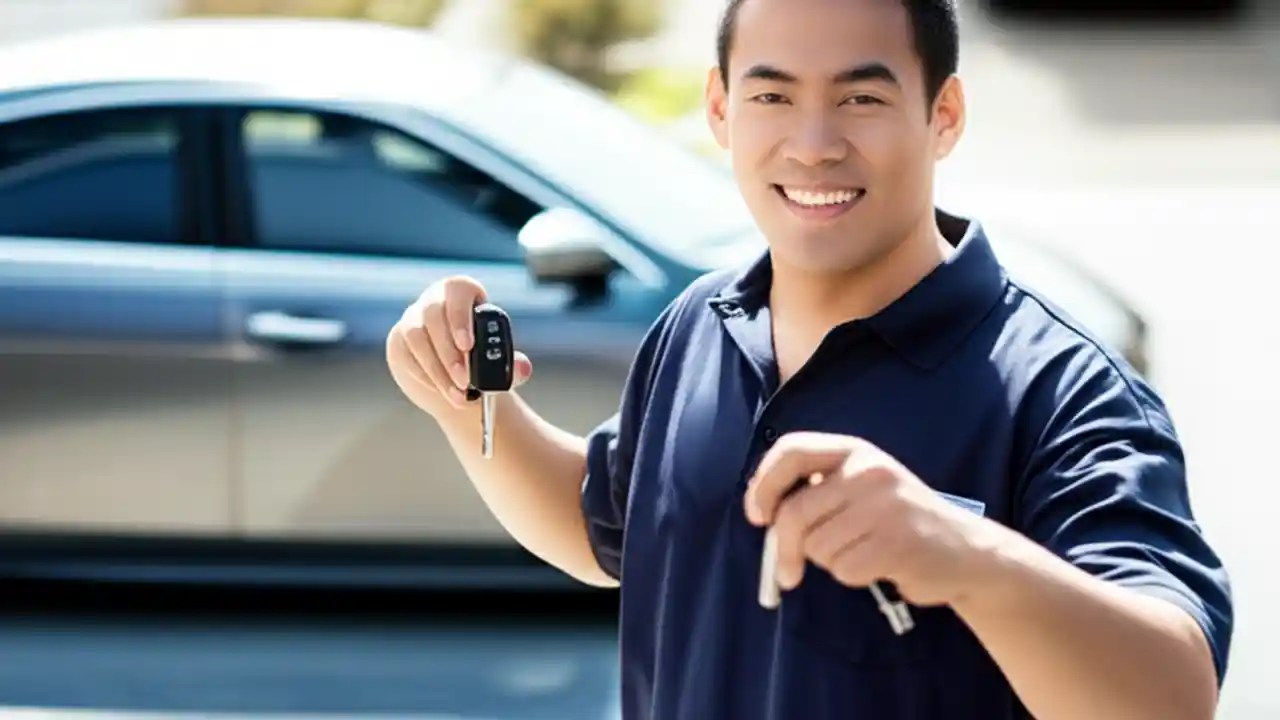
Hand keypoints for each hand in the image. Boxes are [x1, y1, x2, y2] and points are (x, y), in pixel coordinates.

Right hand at [386, 276, 532, 415]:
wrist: (456, 379)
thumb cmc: (482, 360)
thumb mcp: (500, 362)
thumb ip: (514, 364)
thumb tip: (523, 368)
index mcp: (464, 293)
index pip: (457, 291)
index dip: (460, 317)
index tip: (468, 345)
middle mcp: (435, 299)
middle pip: (434, 315)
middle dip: (449, 352)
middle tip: (465, 381)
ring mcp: (413, 318)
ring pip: (416, 336)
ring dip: (437, 369)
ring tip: (458, 395)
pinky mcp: (398, 339)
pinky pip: (406, 354)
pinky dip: (424, 375)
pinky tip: (440, 390)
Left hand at [744, 432, 992, 606]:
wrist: (966, 550)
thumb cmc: (899, 521)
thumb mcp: (862, 487)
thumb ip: (818, 491)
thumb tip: (762, 514)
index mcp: (855, 450)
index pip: (792, 450)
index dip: (763, 484)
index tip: (757, 516)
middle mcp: (868, 471)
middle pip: (794, 513)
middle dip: (783, 549)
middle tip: (786, 573)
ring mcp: (885, 506)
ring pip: (816, 547)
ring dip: (830, 561)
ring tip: (864, 551)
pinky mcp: (897, 543)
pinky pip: (843, 569)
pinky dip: (853, 576)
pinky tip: (881, 566)